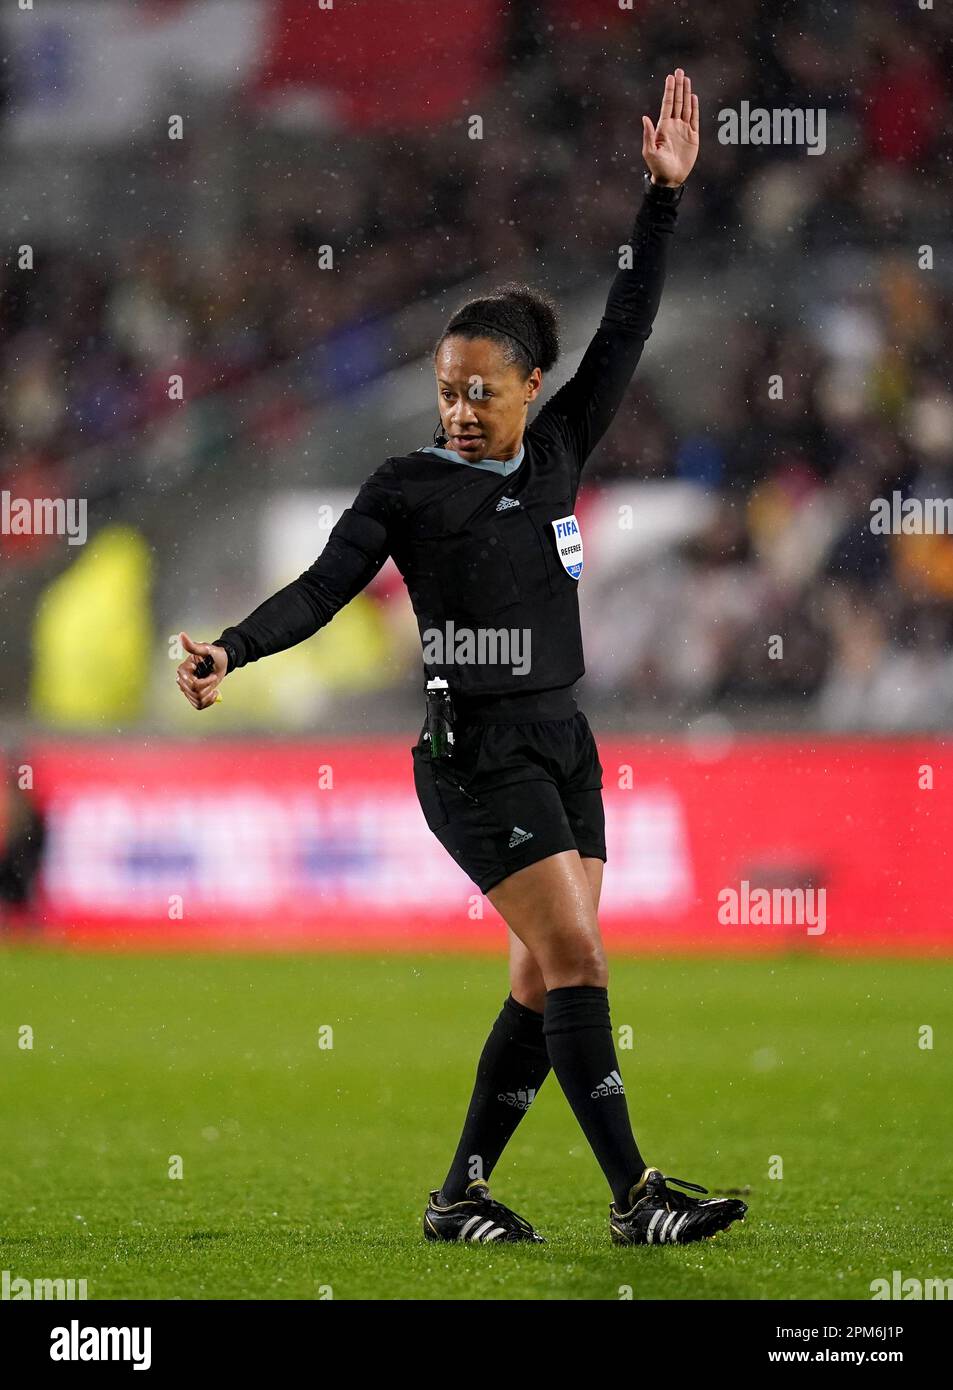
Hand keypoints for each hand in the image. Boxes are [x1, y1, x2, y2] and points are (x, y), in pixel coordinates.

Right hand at [176, 630, 226, 710]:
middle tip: (214, 678)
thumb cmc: (215, 654)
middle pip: (195, 693)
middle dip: (208, 687)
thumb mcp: (206, 649)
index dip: (205, 682)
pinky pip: (198, 705)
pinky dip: (208, 702)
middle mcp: (182, 680)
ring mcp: (187, 689)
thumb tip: (182, 635)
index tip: (213, 674)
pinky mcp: (194, 695)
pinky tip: (213, 693)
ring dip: (209, 694)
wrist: (222, 662)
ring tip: (213, 686)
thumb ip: (193, 646)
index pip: (192, 684)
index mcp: (183, 670)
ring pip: (197, 700)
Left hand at [642, 68, 698, 187]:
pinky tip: (693, 97)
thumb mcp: (650, 152)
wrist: (670, 179)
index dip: (669, 90)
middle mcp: (674, 125)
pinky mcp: (693, 136)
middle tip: (679, 71)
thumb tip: (645, 117)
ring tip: (687, 79)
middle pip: (677, 101)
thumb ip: (648, 134)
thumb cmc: (657, 167)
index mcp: (663, 127)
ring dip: (686, 93)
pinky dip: (694, 108)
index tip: (670, 77)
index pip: (667, 104)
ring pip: (686, 107)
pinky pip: (694, 119)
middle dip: (678, 86)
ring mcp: (684, 129)